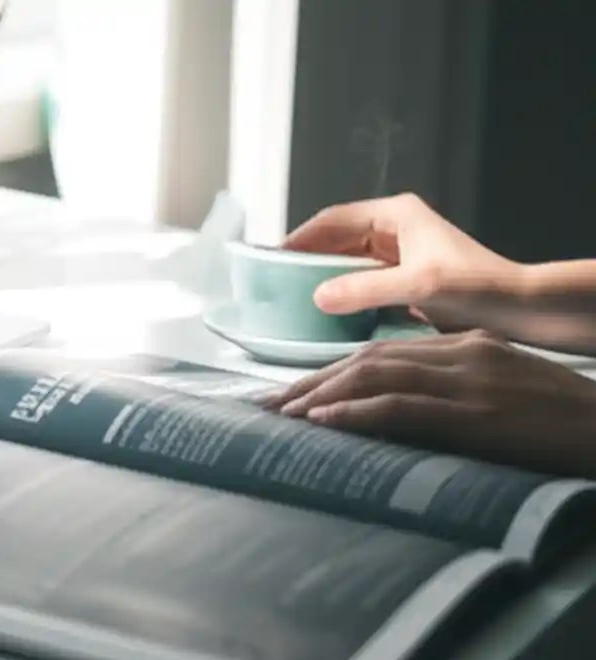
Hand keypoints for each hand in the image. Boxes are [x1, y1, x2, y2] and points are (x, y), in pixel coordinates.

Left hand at [267, 330, 595, 476]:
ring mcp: (468, 383)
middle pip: (370, 358)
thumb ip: (458, 390)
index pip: (384, 351)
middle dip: (314, 380)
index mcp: (468, 345)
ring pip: (375, 376)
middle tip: (270, 403)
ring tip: (282, 413)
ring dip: (321, 394)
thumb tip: (403, 411)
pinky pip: (400, 408)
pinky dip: (355, 412)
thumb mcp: (507, 390)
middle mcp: (462, 355)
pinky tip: (322, 421)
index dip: (334, 369)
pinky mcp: (475, 415)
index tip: (298, 390)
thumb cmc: (564, 419)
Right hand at [284, 193, 524, 330]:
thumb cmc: (479, 288)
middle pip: (335, 239)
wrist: (521, 308)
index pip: (332, 220)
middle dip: (306, 258)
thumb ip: (364, 290)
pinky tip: (328, 311)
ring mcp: (400, 253)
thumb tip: (317, 295)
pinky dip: (341, 292)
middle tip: (276, 282)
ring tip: (294, 298)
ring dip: (322, 277)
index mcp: (397, 215)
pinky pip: (361, 280)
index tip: (271, 259)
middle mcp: (396, 228)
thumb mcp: (417, 286)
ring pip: (346, 260)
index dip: (299, 238)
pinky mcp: (405, 278)